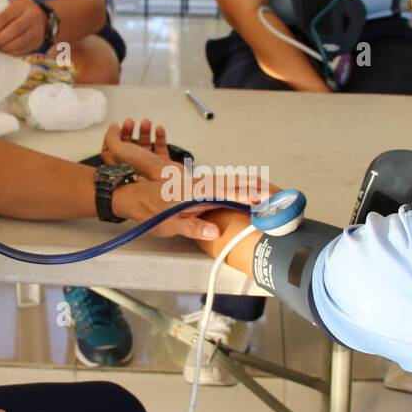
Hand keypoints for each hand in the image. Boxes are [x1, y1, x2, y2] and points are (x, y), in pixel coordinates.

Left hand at [0, 0, 48, 54]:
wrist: (42, 16)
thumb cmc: (20, 10)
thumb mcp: (9, 5)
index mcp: (22, 4)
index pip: (4, 17)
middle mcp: (33, 16)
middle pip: (14, 29)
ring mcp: (38, 29)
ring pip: (21, 41)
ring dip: (6, 48)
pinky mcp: (39, 41)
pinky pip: (24, 49)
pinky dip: (12, 52)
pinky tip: (5, 52)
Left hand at [101, 117, 172, 179]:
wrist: (170, 181)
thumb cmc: (144, 169)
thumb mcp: (118, 151)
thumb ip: (111, 138)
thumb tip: (112, 128)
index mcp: (121, 167)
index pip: (109, 152)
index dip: (110, 138)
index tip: (115, 127)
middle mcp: (134, 168)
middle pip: (127, 147)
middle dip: (127, 132)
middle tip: (130, 122)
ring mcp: (150, 167)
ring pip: (144, 146)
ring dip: (144, 132)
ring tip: (146, 122)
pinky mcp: (164, 165)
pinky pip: (161, 148)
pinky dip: (160, 137)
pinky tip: (159, 129)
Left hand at [113, 176, 268, 241]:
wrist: (134, 196)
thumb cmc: (150, 213)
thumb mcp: (168, 225)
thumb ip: (191, 227)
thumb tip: (213, 231)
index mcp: (195, 195)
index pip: (226, 194)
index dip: (245, 197)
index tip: (263, 201)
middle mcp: (200, 186)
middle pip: (233, 183)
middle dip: (255, 187)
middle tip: (277, 193)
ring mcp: (200, 184)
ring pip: (229, 180)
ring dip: (250, 184)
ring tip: (269, 189)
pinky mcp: (198, 185)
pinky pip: (223, 181)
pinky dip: (238, 183)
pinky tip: (247, 186)